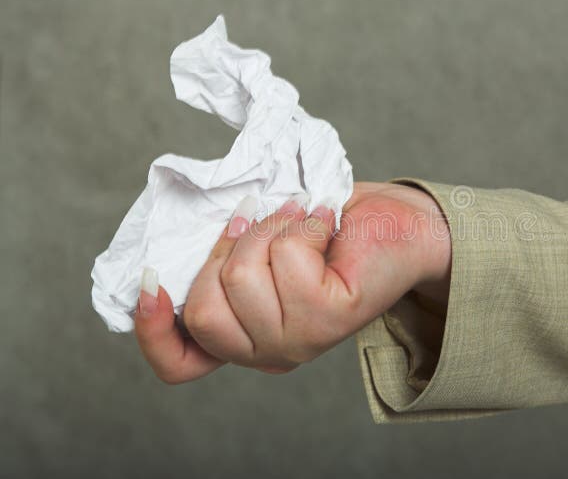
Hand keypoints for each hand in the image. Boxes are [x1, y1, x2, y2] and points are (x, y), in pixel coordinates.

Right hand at [134, 182, 451, 382]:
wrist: (399, 224)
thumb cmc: (328, 229)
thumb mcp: (262, 243)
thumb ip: (225, 255)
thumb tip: (176, 237)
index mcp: (244, 336)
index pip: (179, 364)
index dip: (152, 330)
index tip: (151, 281)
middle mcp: (267, 351)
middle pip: (204, 309)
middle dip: (228, 247)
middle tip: (264, 222)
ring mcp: (299, 342)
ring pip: (242, 278)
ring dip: (271, 229)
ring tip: (302, 221)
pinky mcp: (330, 320)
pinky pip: (288, 257)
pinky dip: (305, 225)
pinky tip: (327, 226)